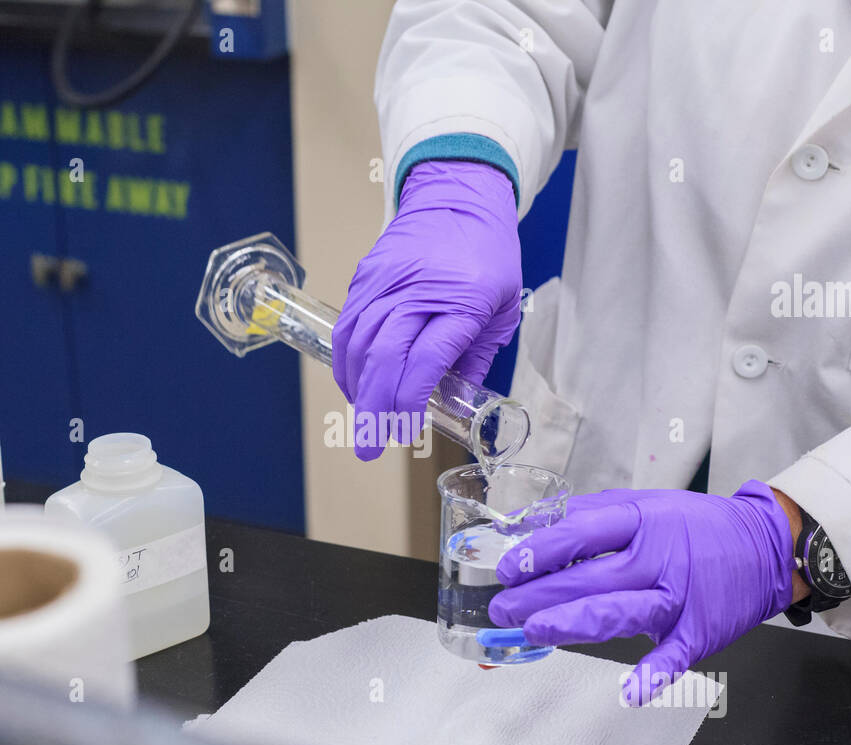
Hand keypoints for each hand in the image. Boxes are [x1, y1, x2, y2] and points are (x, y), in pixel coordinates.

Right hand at [332, 160, 520, 459]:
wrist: (458, 194)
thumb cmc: (488, 252)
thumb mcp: (503, 308)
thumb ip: (476, 356)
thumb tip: (451, 400)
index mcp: (461, 301)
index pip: (425, 361)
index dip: (410, 402)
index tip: (406, 432)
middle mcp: (417, 291)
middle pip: (384, 357)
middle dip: (374, 408)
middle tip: (370, 444)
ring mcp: (386, 282)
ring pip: (358, 345)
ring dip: (358, 389)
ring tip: (364, 419)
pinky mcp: (366, 277)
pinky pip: (348, 326)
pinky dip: (346, 361)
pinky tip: (354, 384)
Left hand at [488, 482, 795, 704]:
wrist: (766, 548)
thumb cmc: (696, 527)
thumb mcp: (646, 505)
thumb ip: (594, 515)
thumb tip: (536, 525)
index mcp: (643, 521)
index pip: (583, 532)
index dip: (541, 550)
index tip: (509, 566)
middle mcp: (659, 559)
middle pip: (590, 578)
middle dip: (538, 595)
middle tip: (502, 608)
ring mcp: (678, 598)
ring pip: (619, 613)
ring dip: (572, 624)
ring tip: (532, 632)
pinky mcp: (697, 632)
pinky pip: (672, 657)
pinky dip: (653, 676)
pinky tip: (629, 691)